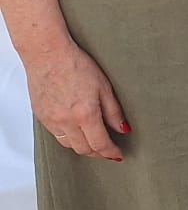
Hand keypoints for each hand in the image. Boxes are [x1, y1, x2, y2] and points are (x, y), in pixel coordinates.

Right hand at [27, 42, 127, 161]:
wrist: (48, 55)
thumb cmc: (75, 65)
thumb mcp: (104, 87)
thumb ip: (114, 112)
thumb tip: (123, 129)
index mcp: (85, 114)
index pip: (100, 144)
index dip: (111, 152)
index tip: (118, 154)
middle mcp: (66, 121)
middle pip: (83, 149)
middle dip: (98, 153)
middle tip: (108, 151)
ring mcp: (51, 121)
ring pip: (68, 145)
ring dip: (83, 147)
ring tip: (94, 142)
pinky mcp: (41, 117)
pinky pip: (56, 136)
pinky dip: (69, 138)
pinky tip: (77, 131)